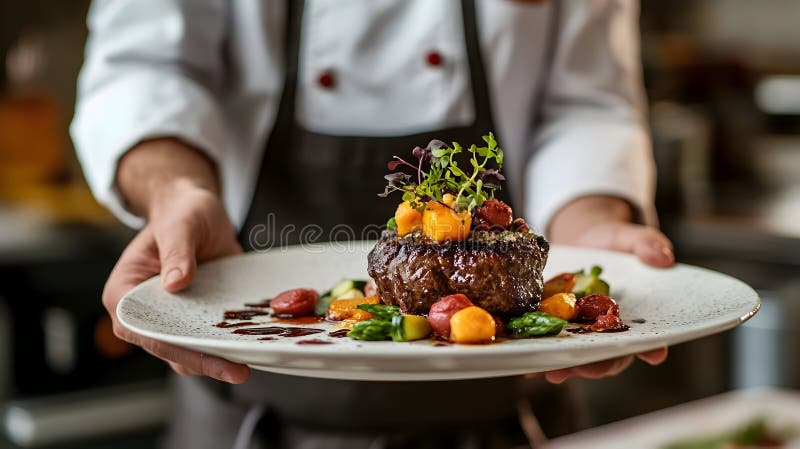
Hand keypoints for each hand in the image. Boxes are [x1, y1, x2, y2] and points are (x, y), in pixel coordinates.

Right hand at [104, 139, 249, 382]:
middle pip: (168, 348)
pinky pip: (208, 339)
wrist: (199, 212)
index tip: (204, 356)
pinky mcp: (194, 319)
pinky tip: (251, 347)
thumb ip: (177, 251)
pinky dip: (227, 345)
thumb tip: (175, 283)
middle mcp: (144, 313)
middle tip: (238, 371)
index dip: (173, 347)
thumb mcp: (181, 225)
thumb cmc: (183, 213)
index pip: (144, 330)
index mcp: (124, 293)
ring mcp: (170, 319)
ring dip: (217, 358)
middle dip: (202, 362)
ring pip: (189, 351)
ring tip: (248, 362)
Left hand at [540, 195, 673, 382]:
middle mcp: (605, 329)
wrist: (581, 239)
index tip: (653, 354)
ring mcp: (579, 331)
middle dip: (592, 366)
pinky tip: (525, 363)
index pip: (643, 337)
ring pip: (574, 356)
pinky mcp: (554, 325)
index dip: (648, 348)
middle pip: (604, 356)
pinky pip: (547, 342)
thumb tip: (663, 258)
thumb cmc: (611, 242)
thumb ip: (647, 245)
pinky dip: (538, 353)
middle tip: (579, 368)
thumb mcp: (629, 238)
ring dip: (562, 366)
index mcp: (631, 315)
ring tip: (548, 371)